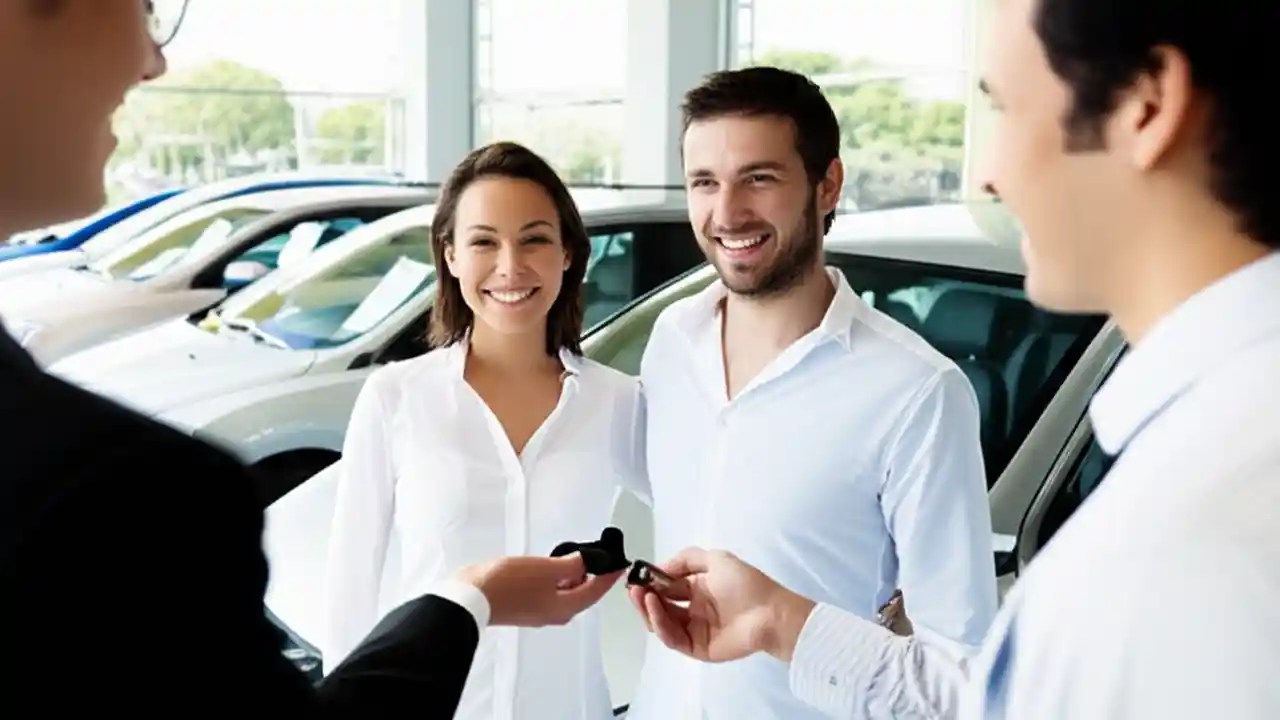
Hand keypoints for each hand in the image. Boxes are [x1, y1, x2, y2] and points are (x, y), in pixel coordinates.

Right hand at [458, 553, 622, 627]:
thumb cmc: (508, 584)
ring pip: (565, 593)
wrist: (471, 598)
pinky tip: (552, 566)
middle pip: (582, 594)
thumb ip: (572, 565)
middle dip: (594, 575)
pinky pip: (550, 592)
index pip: (596, 591)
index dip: (610, 576)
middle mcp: (555, 614)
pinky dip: (557, 579)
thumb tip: (586, 562)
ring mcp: (538, 611)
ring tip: (578, 556)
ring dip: (574, 576)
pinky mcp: (524, 606)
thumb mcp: (546, 568)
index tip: (620, 563)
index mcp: (565, 608)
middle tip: (601, 556)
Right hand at [627, 547, 815, 662]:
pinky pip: (673, 638)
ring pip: (662, 623)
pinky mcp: (697, 648)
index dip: (650, 582)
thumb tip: (659, 567)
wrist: (769, 613)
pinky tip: (655, 608)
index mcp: (698, 589)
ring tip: (641, 597)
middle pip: (660, 607)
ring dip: (649, 610)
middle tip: (632, 588)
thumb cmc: (746, 584)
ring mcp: (694, 630)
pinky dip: (660, 624)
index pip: (666, 587)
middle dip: (644, 597)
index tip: (636, 576)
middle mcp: (693, 610)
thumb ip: (686, 559)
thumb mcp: (716, 559)